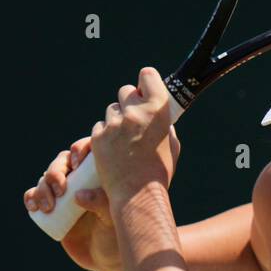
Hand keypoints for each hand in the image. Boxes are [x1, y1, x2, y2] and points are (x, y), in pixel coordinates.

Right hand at [24, 138, 121, 270]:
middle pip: (62, 161)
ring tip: (49, 206)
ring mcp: (65, 193)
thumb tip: (79, 195)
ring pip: (47, 178)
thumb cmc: (120, 234)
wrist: (108, 258)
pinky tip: (33, 206)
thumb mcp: (116, 217)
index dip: (79, 149)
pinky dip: (31, 197)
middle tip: (61, 190)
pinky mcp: (53, 208)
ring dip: (42, 187)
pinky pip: (35, 196)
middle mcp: (81, 179)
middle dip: (56, 171)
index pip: (88, 150)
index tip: (78, 163)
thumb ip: (102, 204)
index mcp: (101, 173)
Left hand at [89, 67, 180, 203]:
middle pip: (126, 91)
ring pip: (111, 110)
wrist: (138, 195)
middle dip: (129, 102)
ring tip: (124, 141)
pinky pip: (99, 127)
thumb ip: (166, 126)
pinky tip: (113, 149)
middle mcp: (135, 112)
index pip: (147, 75)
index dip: (146, 81)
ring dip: (116, 120)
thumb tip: (161, 118)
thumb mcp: (172, 145)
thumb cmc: (160, 172)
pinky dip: (104, 135)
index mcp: (158, 110)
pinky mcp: (98, 137)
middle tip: (134, 118)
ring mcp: (114, 124)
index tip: (145, 88)